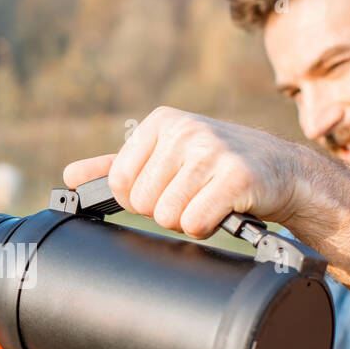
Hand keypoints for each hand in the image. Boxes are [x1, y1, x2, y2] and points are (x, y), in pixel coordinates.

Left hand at [64, 107, 321, 239]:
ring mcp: (211, 151)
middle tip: (194, 194)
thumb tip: (68, 176)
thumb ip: (114, 167)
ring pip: (168, 216)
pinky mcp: (236, 177)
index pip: (120, 183)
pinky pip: (195, 223)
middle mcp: (184, 130)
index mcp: (161, 122)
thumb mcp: (163, 156)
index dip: (140, 198)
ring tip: (209, 199)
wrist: (281, 170)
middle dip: (167, 210)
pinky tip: (223, 209)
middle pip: (144, 203)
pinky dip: (207, 226)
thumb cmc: (215, 164)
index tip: (166, 186)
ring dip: (188, 219)